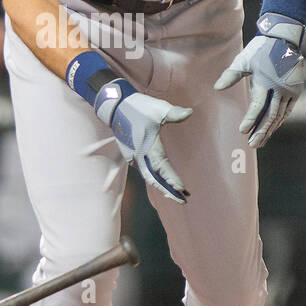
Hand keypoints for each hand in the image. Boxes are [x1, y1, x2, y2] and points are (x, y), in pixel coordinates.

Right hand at [94, 84, 192, 203]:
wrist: (115, 105)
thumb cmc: (138, 107)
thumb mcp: (158, 109)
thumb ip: (174, 113)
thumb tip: (190, 112)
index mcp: (148, 146)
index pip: (162, 168)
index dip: (172, 180)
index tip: (182, 190)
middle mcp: (140, 154)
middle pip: (154, 179)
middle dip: (168, 190)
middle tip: (182, 200)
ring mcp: (134, 155)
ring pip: (148, 176)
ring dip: (161, 186)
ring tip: (174, 194)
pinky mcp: (131, 153)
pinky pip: (143, 170)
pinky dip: (153, 178)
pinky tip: (160, 180)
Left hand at [214, 13, 305, 147]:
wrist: (284, 38)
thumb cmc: (260, 49)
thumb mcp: (244, 60)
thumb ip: (231, 75)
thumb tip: (217, 88)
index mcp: (266, 81)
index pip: (258, 105)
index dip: (250, 119)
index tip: (242, 131)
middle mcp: (281, 88)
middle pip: (270, 115)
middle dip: (261, 131)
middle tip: (252, 144)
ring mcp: (291, 90)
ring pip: (280, 115)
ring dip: (270, 129)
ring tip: (260, 141)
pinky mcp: (297, 91)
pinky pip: (287, 110)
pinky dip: (279, 121)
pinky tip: (272, 129)